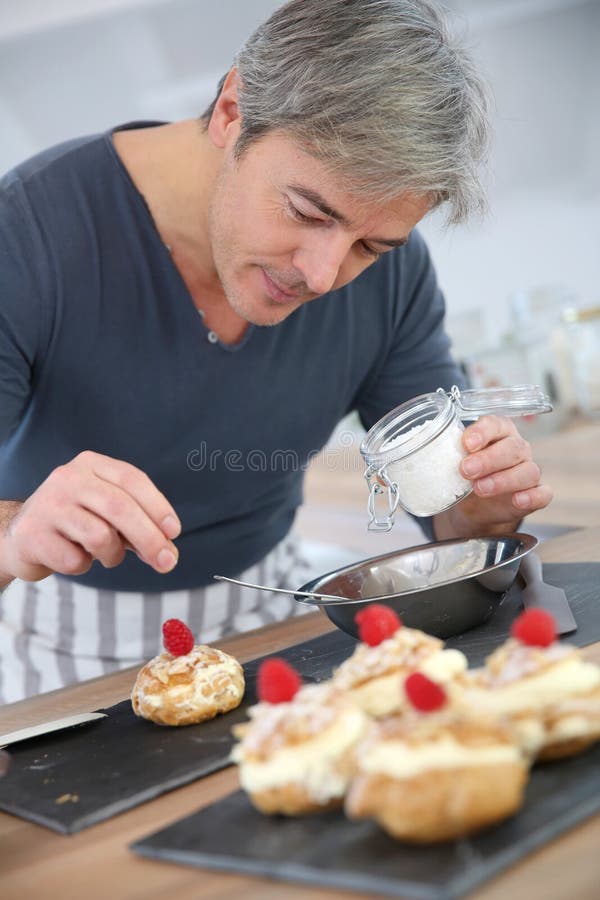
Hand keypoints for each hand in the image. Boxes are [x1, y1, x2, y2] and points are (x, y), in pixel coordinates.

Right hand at [0, 451, 180, 581]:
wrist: (22, 536)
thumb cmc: (77, 523)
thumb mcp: (109, 515)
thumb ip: (141, 529)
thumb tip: (169, 554)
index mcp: (91, 464)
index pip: (132, 479)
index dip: (158, 505)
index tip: (174, 531)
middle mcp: (68, 478)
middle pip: (120, 507)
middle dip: (149, 538)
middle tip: (166, 562)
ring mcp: (48, 505)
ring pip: (100, 536)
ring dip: (113, 555)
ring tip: (106, 555)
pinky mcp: (33, 535)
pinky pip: (76, 560)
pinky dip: (85, 566)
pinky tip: (74, 557)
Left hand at [432, 415, 552, 539]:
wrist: (476, 508)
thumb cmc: (466, 477)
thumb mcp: (452, 464)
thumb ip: (440, 459)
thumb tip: (407, 465)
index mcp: (498, 433)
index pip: (496, 424)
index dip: (483, 431)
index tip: (466, 442)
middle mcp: (517, 448)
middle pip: (512, 448)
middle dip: (488, 459)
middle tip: (466, 470)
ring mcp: (528, 470)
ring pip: (528, 470)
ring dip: (503, 479)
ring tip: (480, 488)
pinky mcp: (536, 494)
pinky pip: (543, 493)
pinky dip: (532, 496)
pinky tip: (518, 500)